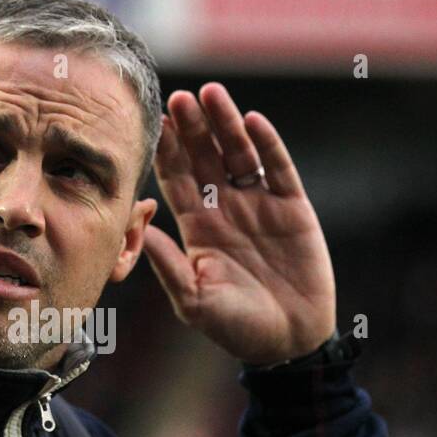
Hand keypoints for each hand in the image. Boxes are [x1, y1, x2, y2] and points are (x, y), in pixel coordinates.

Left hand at [143, 83, 336, 365]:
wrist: (289, 341)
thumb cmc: (237, 328)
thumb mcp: (195, 302)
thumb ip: (169, 266)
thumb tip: (144, 229)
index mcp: (198, 228)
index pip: (177, 181)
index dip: (167, 153)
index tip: (154, 125)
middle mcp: (225, 208)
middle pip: (205, 158)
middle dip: (192, 129)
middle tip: (179, 99)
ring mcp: (259, 204)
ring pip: (239, 153)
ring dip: (226, 124)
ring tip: (212, 95)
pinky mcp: (292, 208)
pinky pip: (278, 168)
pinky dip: (268, 144)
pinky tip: (253, 121)